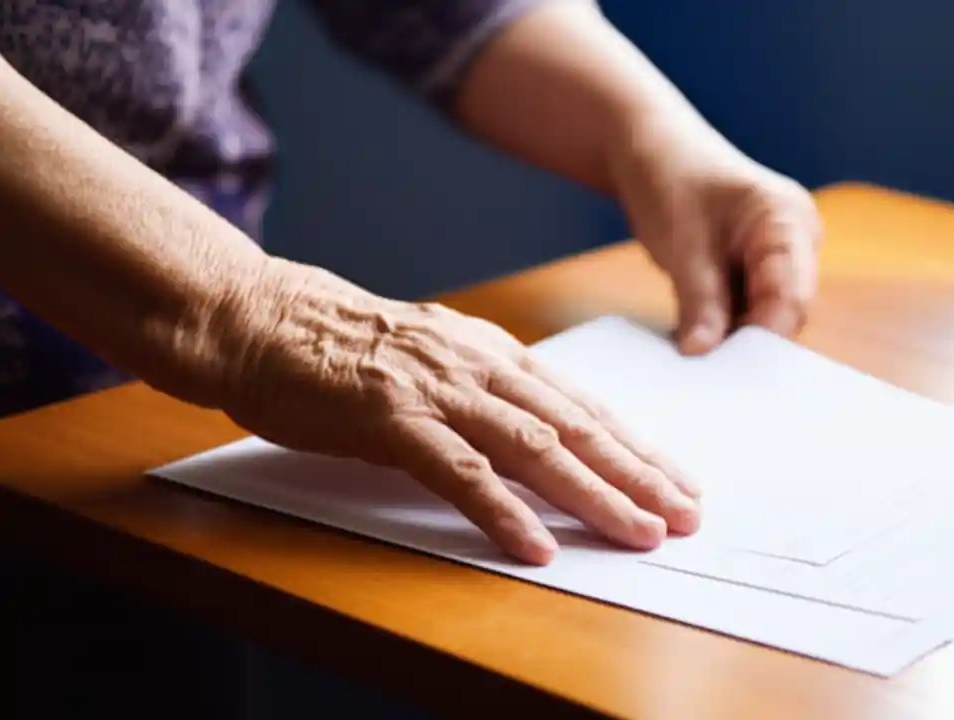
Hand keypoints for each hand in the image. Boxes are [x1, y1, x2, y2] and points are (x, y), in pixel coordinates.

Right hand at [215, 261, 700, 564]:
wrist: (265, 319)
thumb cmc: (349, 348)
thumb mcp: (439, 360)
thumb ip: (491, 393)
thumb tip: (546, 434)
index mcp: (497, 354)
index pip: (585, 407)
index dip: (638, 447)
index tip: (681, 481)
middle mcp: (481, 367)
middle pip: (577, 428)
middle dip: (640, 474)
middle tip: (688, 515)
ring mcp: (439, 391)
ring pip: (535, 448)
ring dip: (594, 494)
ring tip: (639, 532)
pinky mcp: (392, 419)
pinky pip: (459, 473)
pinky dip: (502, 512)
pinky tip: (535, 546)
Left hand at [611, 121, 822, 354]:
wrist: (649, 148)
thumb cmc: (668, 178)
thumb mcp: (681, 244)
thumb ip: (698, 300)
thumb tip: (702, 352)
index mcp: (789, 222)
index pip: (791, 298)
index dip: (762, 339)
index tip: (725, 371)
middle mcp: (797, 241)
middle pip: (785, 312)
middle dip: (747, 343)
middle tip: (706, 374)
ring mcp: (779, 257)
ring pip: (765, 316)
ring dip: (732, 338)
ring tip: (696, 360)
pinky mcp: (756, 270)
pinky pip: (747, 309)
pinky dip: (722, 327)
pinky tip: (695, 343)